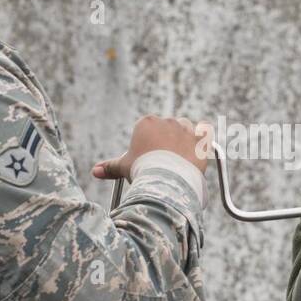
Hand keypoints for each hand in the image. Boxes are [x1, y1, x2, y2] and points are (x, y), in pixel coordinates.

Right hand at [92, 116, 212, 180]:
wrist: (164, 180)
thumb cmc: (142, 171)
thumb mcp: (125, 167)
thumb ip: (111, 167)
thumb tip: (94, 172)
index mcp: (146, 123)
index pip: (151, 130)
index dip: (153, 145)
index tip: (154, 159)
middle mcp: (166, 120)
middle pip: (168, 128)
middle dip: (168, 142)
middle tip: (167, 162)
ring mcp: (184, 127)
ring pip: (186, 128)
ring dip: (184, 139)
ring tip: (181, 159)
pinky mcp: (200, 137)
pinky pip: (206, 130)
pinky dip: (203, 136)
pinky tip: (198, 148)